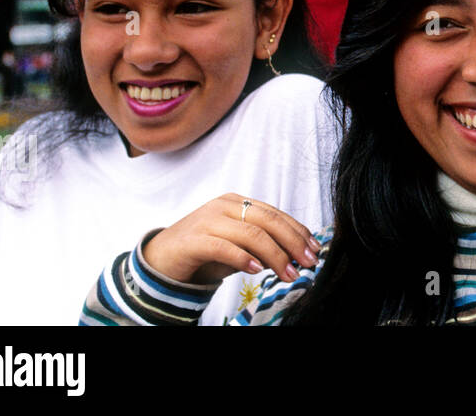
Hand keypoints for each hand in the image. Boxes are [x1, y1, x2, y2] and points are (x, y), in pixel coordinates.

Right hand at [141, 193, 321, 285]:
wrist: (160, 261)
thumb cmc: (203, 253)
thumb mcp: (238, 247)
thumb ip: (262, 246)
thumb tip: (295, 257)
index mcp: (238, 203)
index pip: (276, 214)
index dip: (298, 231)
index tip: (315, 250)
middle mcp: (225, 206)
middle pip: (269, 220)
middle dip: (293, 242)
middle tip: (308, 263)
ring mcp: (208, 220)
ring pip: (251, 233)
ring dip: (275, 255)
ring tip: (288, 273)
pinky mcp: (193, 240)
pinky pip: (224, 247)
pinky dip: (243, 258)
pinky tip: (257, 270)